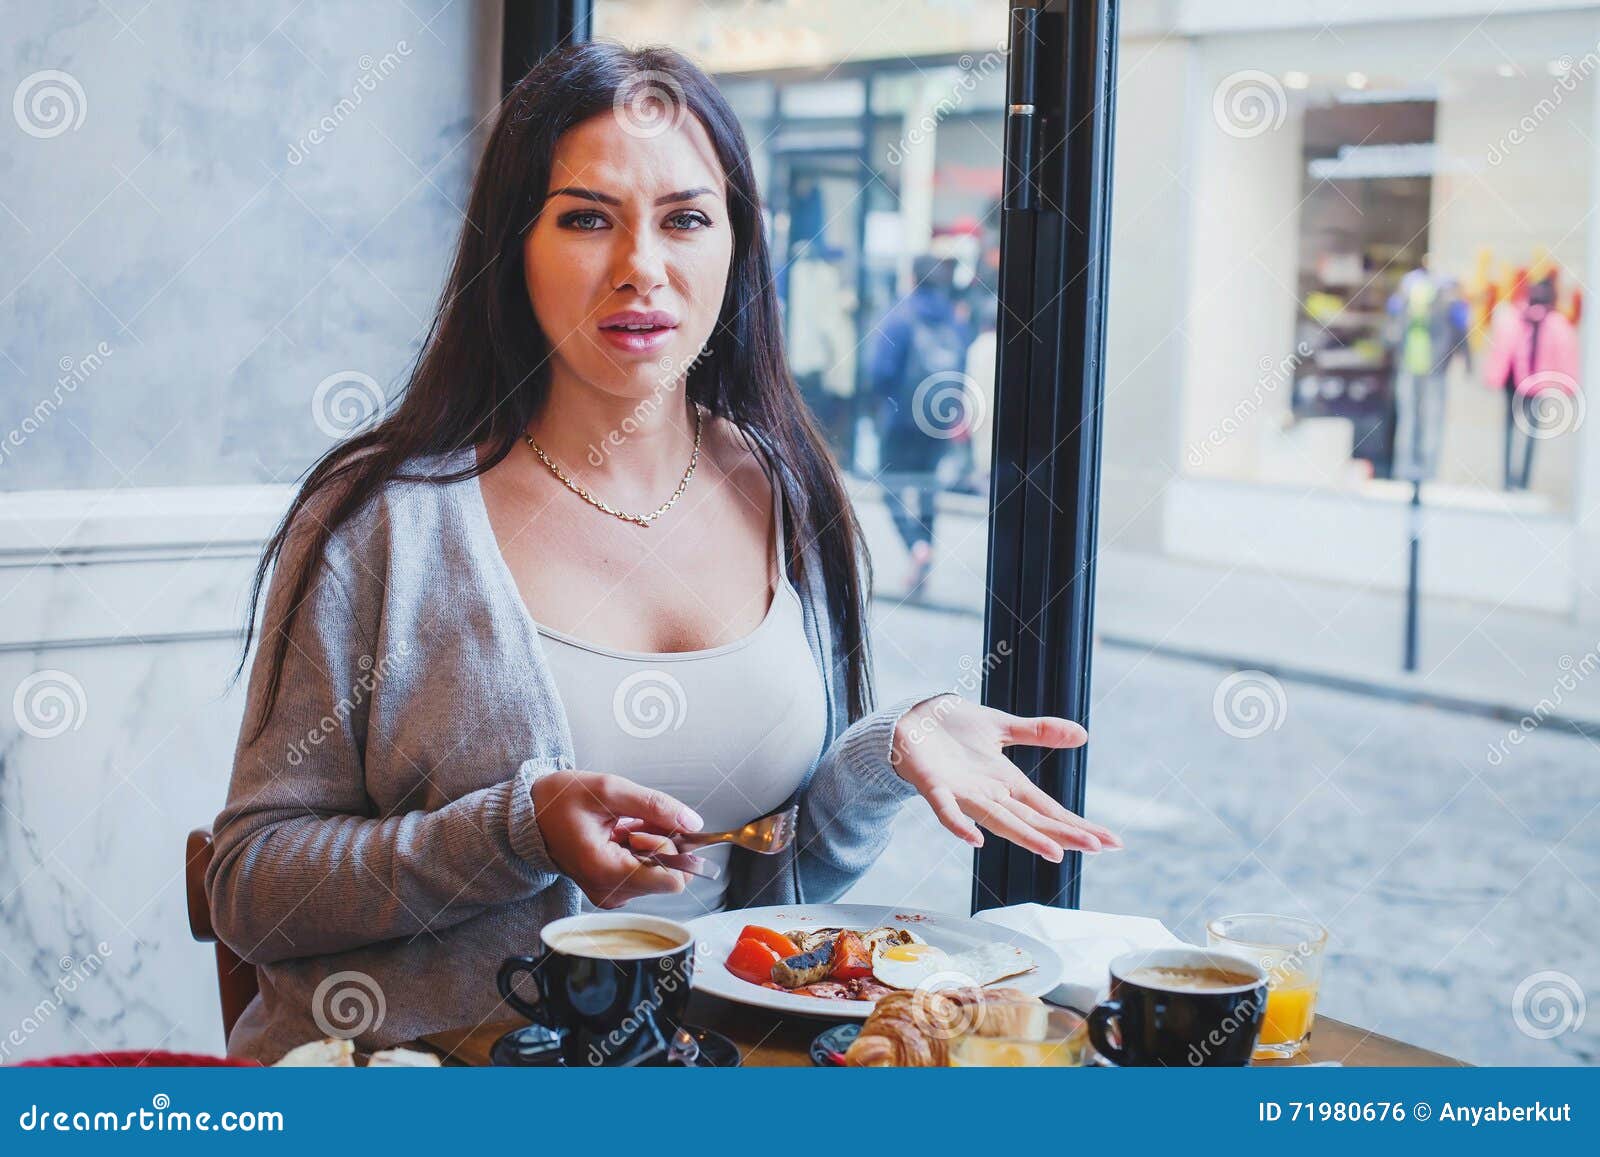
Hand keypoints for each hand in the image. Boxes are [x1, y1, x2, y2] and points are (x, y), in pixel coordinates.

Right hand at [532, 771, 703, 907]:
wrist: (531, 815)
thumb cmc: (559, 801)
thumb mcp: (608, 790)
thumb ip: (655, 805)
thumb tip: (692, 822)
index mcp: (606, 872)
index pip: (672, 880)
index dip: (672, 848)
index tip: (651, 826)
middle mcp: (611, 891)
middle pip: (669, 874)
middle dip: (661, 842)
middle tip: (633, 821)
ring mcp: (612, 892)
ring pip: (660, 871)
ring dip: (651, 842)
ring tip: (622, 825)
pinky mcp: (613, 888)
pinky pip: (646, 870)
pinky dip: (642, 848)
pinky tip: (621, 833)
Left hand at [890, 695, 1121, 861]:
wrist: (909, 721)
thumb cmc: (952, 729)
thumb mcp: (1002, 726)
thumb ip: (1038, 732)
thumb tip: (1083, 735)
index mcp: (1006, 783)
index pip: (1049, 809)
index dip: (1078, 824)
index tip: (1111, 842)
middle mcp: (989, 795)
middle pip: (1032, 819)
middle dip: (1065, 833)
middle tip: (1098, 847)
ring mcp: (962, 794)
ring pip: (998, 820)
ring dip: (1025, 836)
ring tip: (1055, 852)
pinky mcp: (933, 786)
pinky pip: (946, 810)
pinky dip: (959, 825)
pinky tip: (975, 839)